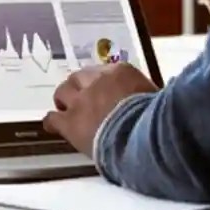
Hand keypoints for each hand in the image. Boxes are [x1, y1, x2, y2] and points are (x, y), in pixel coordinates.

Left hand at [43, 63, 157, 155]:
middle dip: (79, 88)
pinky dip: (53, 122)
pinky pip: (53, 119)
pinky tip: (53, 126)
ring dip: (64, 100)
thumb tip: (155, 99)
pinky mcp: (70, 123)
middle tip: (82, 99)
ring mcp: (81, 101)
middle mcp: (96, 82)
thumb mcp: (157, 98)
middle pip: (79, 78)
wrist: (143, 138)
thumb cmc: (157, 119)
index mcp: (120, 73)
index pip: (105, 72)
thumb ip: (147, 95)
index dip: (101, 83)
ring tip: (65, 109)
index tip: (104, 90)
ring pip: (62, 93)